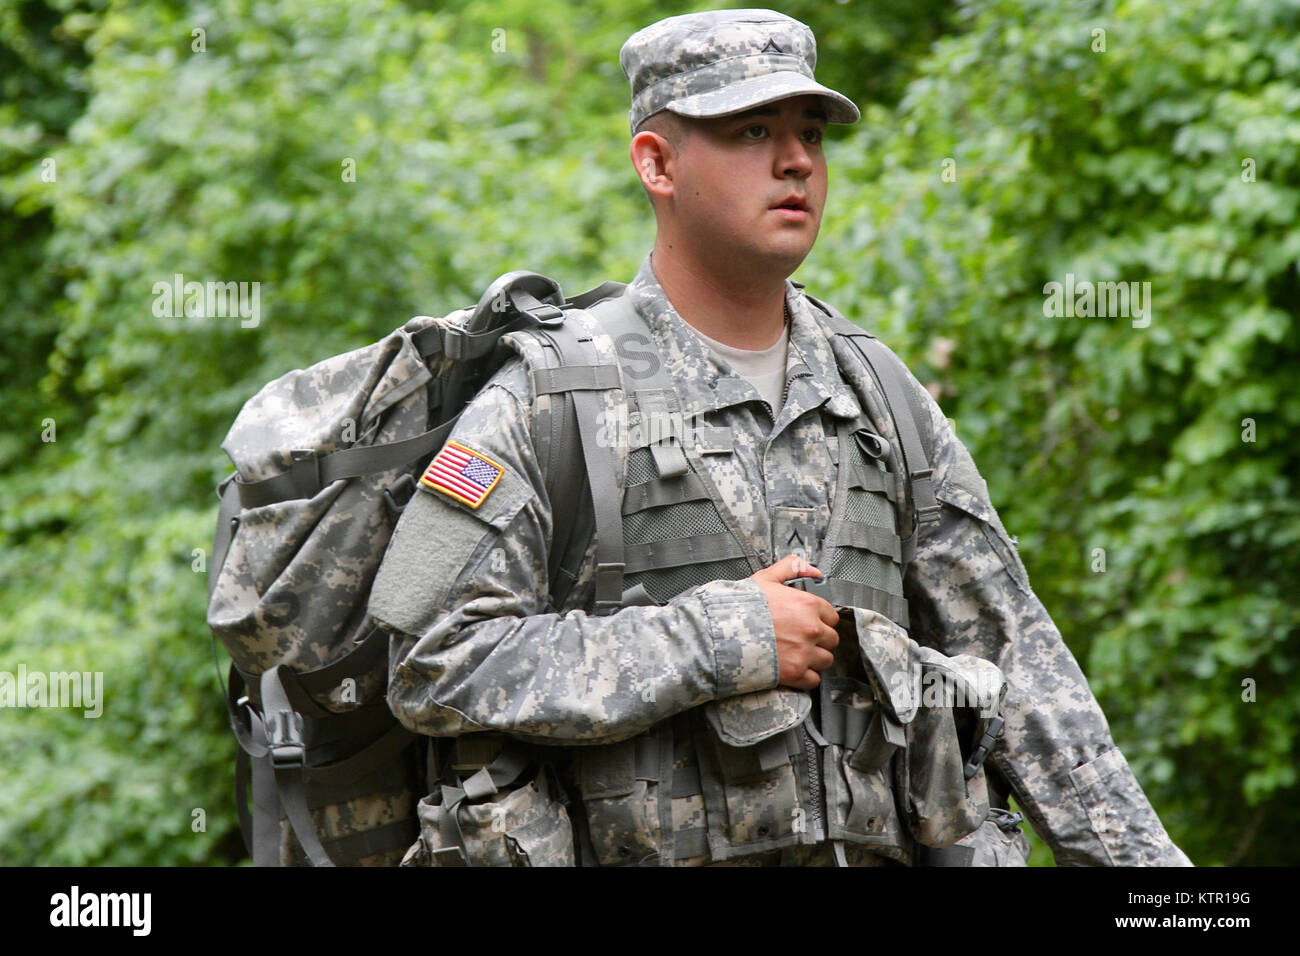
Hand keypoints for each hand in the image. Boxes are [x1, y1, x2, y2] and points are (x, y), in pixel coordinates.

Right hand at [749, 555, 839, 689]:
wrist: (722, 633)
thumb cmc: (741, 607)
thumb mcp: (765, 578)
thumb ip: (790, 568)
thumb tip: (811, 570)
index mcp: (808, 605)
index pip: (832, 616)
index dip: (820, 620)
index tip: (810, 623)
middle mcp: (811, 629)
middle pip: (831, 639)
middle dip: (819, 640)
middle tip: (803, 639)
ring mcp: (804, 653)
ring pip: (826, 660)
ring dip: (815, 659)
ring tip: (798, 654)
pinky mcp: (795, 673)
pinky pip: (814, 679)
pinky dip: (806, 677)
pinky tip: (794, 668)